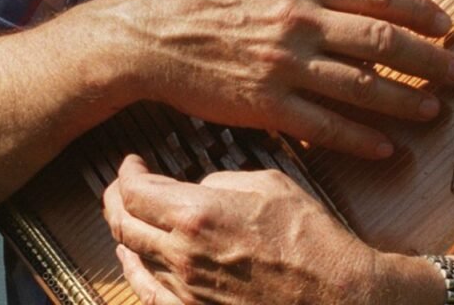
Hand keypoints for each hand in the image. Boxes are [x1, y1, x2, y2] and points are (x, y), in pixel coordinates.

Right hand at [95, 0, 453, 158]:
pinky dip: (360, 139)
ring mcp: (283, 66)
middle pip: (381, 40)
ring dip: (404, 101)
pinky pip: (324, 126)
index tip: (447, 24)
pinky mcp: (265, 105)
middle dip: (427, 58)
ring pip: (361, 87)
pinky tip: (386, 149)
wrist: (147, 39)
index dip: (419, 10)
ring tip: (433, 110)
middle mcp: (298, 22)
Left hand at [102, 154, 418, 303]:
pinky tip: (135, 260)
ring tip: (128, 217)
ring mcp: (186, 290)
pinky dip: (135, 271)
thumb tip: (196, 187)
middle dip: (116, 199)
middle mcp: (181, 255)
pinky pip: (148, 293)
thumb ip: (220, 181)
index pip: (133, 190)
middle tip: (123, 186)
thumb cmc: (311, 238)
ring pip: (132, 257)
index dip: (126, 172)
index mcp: (196, 214)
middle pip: (121, 223)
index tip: (134, 162)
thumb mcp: (267, 184)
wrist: (338, 295)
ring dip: (125, 232)